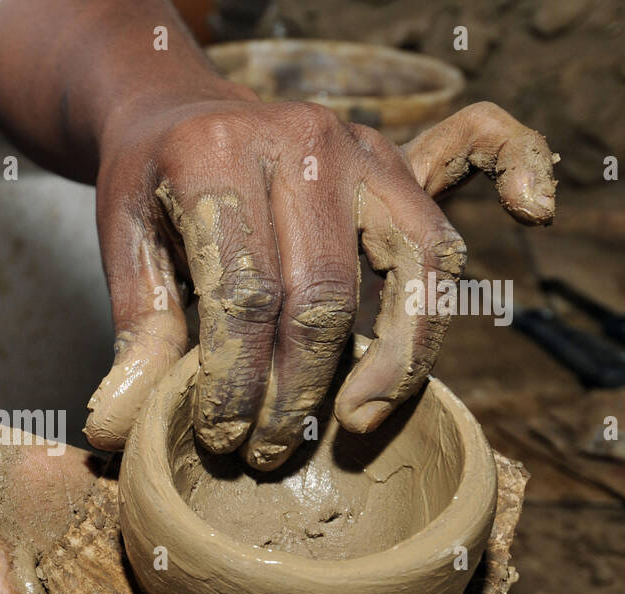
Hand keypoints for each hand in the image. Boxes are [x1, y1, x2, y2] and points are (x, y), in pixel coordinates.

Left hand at [84, 93, 557, 468]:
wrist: (177, 112)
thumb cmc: (149, 187)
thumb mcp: (123, 248)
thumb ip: (136, 333)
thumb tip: (117, 430)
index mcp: (215, 155)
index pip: (242, 295)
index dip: (235, 381)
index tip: (219, 436)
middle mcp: (300, 140)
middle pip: (322, 293)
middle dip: (298, 389)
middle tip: (268, 450)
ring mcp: (359, 144)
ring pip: (412, 262)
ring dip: (391, 360)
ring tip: (354, 422)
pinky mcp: (396, 158)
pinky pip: (462, 189)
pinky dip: (489, 219)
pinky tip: (507, 243)